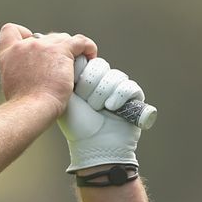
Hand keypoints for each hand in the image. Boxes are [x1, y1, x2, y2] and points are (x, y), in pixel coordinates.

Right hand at [0, 24, 96, 118]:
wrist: (32, 108)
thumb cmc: (23, 104)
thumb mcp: (11, 84)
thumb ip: (18, 73)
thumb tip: (29, 76)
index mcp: (9, 54)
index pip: (12, 30)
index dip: (24, 34)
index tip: (31, 44)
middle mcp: (25, 46)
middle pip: (43, 37)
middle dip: (52, 48)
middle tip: (57, 65)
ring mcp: (43, 46)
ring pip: (62, 39)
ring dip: (69, 50)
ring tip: (74, 65)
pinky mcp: (61, 51)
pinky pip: (80, 42)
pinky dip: (88, 47)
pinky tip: (90, 55)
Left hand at [58, 56, 145, 170]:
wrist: (95, 146)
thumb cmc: (78, 125)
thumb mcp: (66, 97)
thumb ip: (68, 75)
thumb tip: (74, 55)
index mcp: (87, 80)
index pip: (88, 61)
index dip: (83, 73)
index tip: (76, 89)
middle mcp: (103, 82)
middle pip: (101, 65)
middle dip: (91, 85)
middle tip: (87, 102)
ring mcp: (119, 88)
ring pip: (114, 76)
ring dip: (103, 94)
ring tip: (98, 109)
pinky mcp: (134, 97)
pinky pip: (128, 86)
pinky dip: (118, 97)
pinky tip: (111, 108)